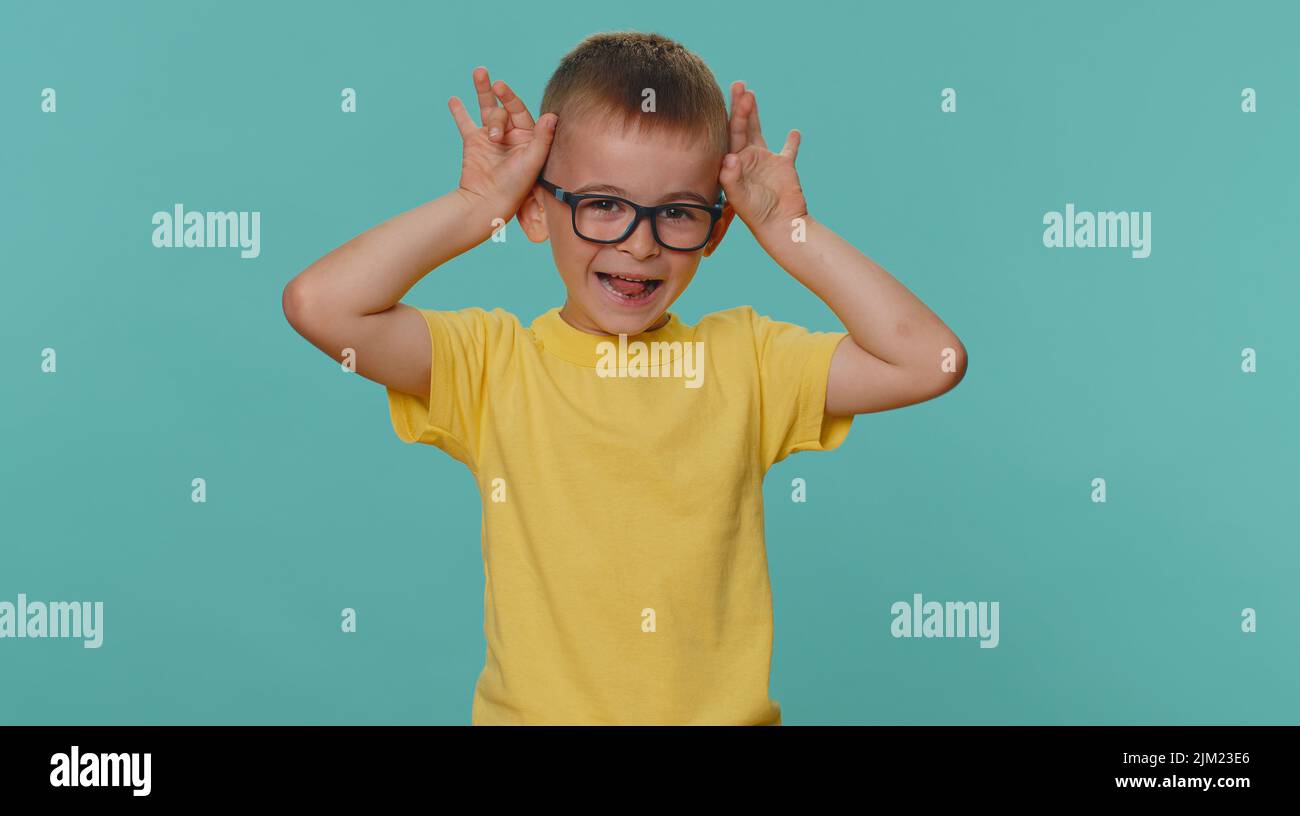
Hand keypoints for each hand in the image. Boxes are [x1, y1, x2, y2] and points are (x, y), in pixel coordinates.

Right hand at [448, 67, 556, 214]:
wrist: (488, 201)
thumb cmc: (515, 185)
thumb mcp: (533, 160)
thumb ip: (542, 138)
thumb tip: (552, 115)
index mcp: (527, 138)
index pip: (519, 111)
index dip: (511, 98)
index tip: (501, 87)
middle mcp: (510, 135)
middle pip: (502, 110)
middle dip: (496, 105)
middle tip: (492, 87)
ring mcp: (490, 138)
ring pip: (486, 109)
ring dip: (482, 90)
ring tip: (479, 71)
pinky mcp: (473, 143)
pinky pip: (465, 123)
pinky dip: (459, 112)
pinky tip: (454, 100)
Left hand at [719, 81, 807, 237]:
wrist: (781, 225)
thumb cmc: (756, 214)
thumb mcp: (740, 197)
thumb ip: (732, 178)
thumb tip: (731, 158)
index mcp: (733, 163)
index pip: (730, 133)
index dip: (732, 114)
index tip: (736, 97)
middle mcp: (746, 159)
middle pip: (741, 127)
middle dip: (740, 106)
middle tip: (739, 85)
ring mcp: (765, 161)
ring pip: (757, 131)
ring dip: (754, 113)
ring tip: (751, 94)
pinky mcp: (784, 166)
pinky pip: (788, 150)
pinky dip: (791, 141)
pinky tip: (794, 132)